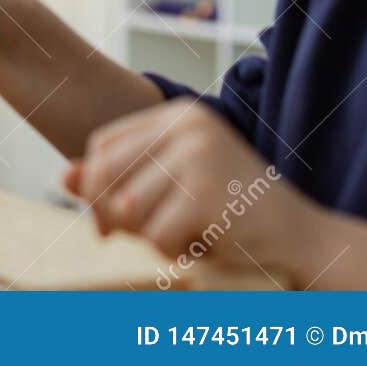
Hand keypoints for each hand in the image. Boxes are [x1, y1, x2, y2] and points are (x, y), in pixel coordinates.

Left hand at [64, 99, 317, 281]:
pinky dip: (169, 250)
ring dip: (144, 235)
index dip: (93, 183)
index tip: (103, 220)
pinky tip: (197, 246)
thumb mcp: (172, 186)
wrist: (302, 237)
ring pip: (128, 206)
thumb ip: (119, 179)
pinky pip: (155, 233)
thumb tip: (64, 179)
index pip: (104, 143)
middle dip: (103, 212)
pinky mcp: (205, 192)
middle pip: (107, 170)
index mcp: (179, 114)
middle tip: (113, 237)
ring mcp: (197, 155)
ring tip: (177, 238)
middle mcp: (187, 126)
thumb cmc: (232, 212)